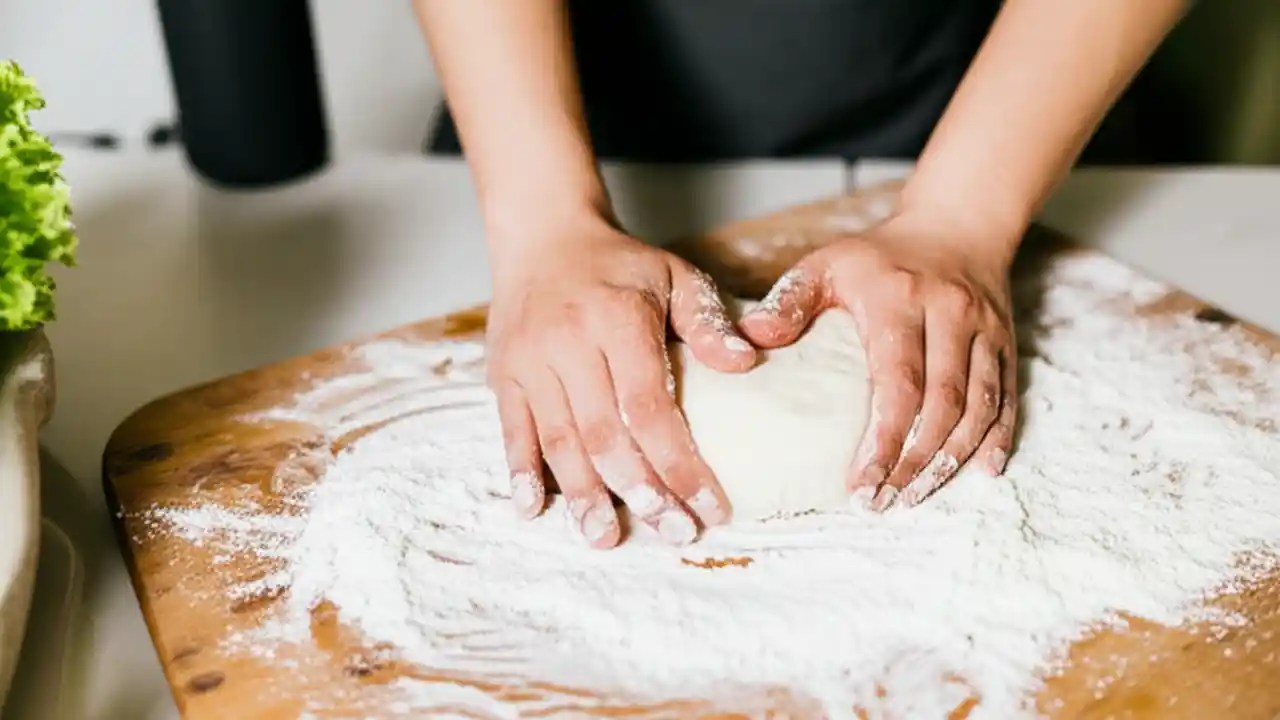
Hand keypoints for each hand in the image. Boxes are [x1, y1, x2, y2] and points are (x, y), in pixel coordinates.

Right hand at [487, 216, 756, 546]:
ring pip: (558, 440)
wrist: (543, 237)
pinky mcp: (503, 374)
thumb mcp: (674, 275)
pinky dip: (521, 472)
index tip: (709, 507)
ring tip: (604, 538)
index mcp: (618, 320)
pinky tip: (534, 510)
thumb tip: (746, 364)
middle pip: (605, 433)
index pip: (650, 406)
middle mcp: (569, 344)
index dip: (680, 463)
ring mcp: (530, 362)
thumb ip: (708, 322)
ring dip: (582, 495)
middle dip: (640, 491)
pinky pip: (511, 430)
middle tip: (671, 533)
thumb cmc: (619, 266)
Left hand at [738, 212, 1017, 510]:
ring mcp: (985, 332)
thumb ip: (788, 302)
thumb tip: (751, 340)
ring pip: (978, 408)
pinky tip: (982, 473)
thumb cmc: (878, 256)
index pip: (897, 383)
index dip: (884, 440)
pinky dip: (997, 439)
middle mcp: (950, 316)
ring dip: (950, 460)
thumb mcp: (826, 264)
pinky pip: (1008, 398)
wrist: (957, 222)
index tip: (861, 484)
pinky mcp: (1006, 343)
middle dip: (913, 462)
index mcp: (900, 300)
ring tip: (916, 497)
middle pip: (941, 405)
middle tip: (883, 503)